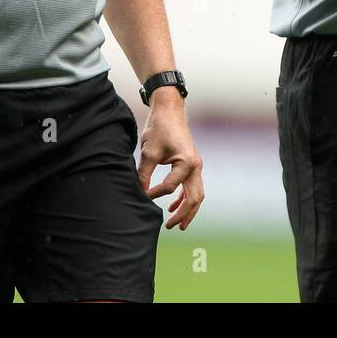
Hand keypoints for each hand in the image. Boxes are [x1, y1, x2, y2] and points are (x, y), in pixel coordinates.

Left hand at [137, 93, 203, 229]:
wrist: (169, 110)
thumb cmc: (160, 128)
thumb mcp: (149, 152)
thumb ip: (144, 175)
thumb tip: (139, 194)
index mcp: (187, 162)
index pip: (170, 187)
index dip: (154, 195)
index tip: (142, 196)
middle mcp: (196, 165)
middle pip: (194, 198)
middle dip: (184, 215)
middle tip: (171, 227)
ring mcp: (196, 165)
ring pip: (197, 194)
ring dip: (188, 209)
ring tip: (176, 224)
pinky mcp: (192, 163)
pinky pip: (192, 186)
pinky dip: (184, 197)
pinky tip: (173, 206)